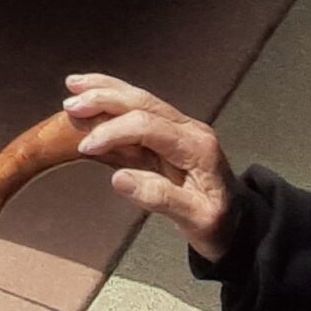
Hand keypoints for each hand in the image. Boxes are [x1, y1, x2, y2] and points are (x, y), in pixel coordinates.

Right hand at [64, 74, 240, 263]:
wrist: (239, 223)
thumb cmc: (218, 224)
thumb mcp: (195, 221)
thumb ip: (160, 198)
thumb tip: (118, 179)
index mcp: (197, 147)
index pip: (147, 126)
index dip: (113, 131)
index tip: (86, 145)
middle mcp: (189, 128)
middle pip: (142, 102)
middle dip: (104, 99)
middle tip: (71, 106)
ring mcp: (181, 125)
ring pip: (140, 96)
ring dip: (105, 90)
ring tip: (74, 86)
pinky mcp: (170, 129)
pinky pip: (139, 105)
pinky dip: (113, 95)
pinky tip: (93, 90)